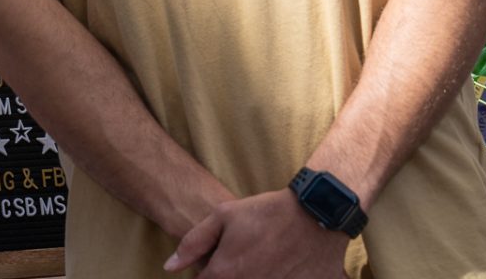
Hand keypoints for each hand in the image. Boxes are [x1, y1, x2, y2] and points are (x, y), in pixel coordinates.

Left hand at [164, 191, 349, 277]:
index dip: (203, 275)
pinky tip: (276, 266)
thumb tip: (170, 267)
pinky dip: (271, 277)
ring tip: (258, 259)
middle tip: (239, 259)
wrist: (315, 216)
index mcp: (224, 273)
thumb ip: (193, 243)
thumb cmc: (266, 213)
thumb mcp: (223, 216)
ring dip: (248, 276)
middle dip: (226, 276)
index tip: (211, 264)